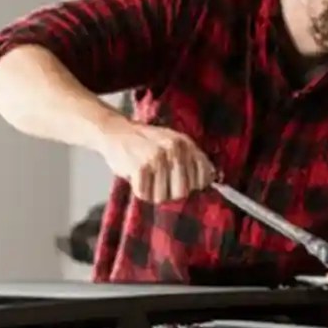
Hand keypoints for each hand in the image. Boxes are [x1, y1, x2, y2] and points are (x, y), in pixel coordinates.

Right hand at [96, 121, 216, 202]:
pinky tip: (136, 177)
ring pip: (162, 197)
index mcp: (186, 144)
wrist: (115, 130)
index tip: (179, 182)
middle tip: (158, 181)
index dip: (192, 186)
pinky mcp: (139, 167)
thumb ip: (192, 159)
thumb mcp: (173, 143)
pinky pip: (144, 194)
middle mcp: (175, 149)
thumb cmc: (145, 141)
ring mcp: (157, 158)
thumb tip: (212, 181)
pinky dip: (139, 190)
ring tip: (146, 177)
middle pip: (182, 192)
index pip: (203, 179)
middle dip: (169, 192)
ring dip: (151, 192)